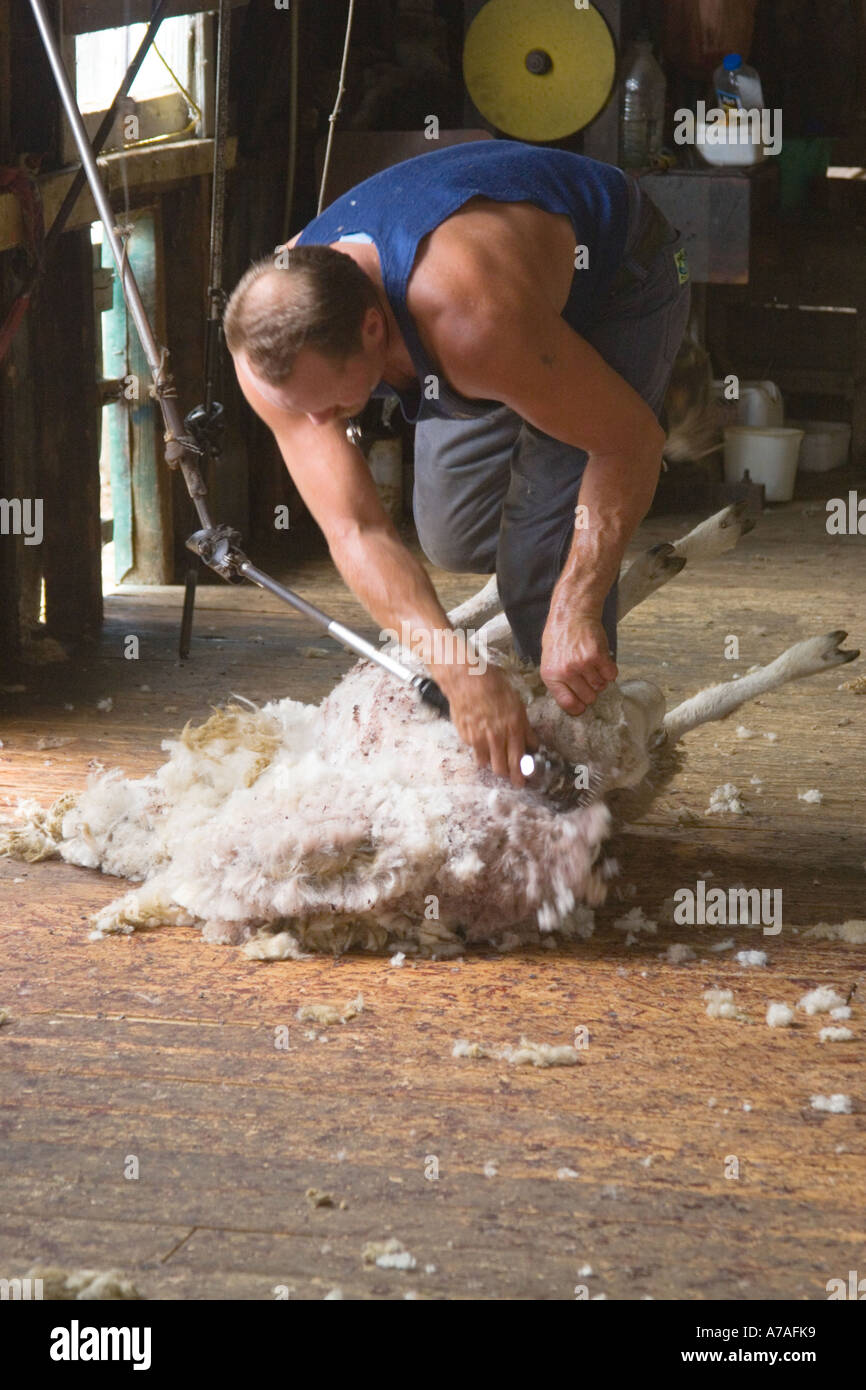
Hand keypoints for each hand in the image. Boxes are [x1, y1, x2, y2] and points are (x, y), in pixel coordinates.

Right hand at [437, 663, 537, 786]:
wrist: (466, 679)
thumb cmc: (494, 686)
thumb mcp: (517, 704)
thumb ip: (525, 728)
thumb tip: (532, 744)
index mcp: (513, 728)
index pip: (517, 760)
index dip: (519, 775)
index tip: (520, 783)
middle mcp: (496, 737)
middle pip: (500, 768)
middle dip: (505, 774)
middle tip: (508, 775)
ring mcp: (478, 738)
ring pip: (485, 763)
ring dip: (490, 762)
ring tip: (493, 756)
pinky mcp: (464, 736)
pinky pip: (473, 749)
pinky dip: (478, 748)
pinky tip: (479, 737)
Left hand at [540, 611, 617, 715]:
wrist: (571, 614)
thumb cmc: (560, 638)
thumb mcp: (550, 662)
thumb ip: (559, 683)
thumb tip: (574, 704)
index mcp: (551, 675)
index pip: (569, 704)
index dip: (579, 707)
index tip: (583, 704)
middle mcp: (566, 672)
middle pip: (589, 698)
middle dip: (592, 691)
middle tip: (588, 677)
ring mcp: (582, 664)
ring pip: (601, 686)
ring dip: (601, 679)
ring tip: (593, 665)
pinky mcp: (597, 655)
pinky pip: (611, 675)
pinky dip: (610, 671)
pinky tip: (602, 661)